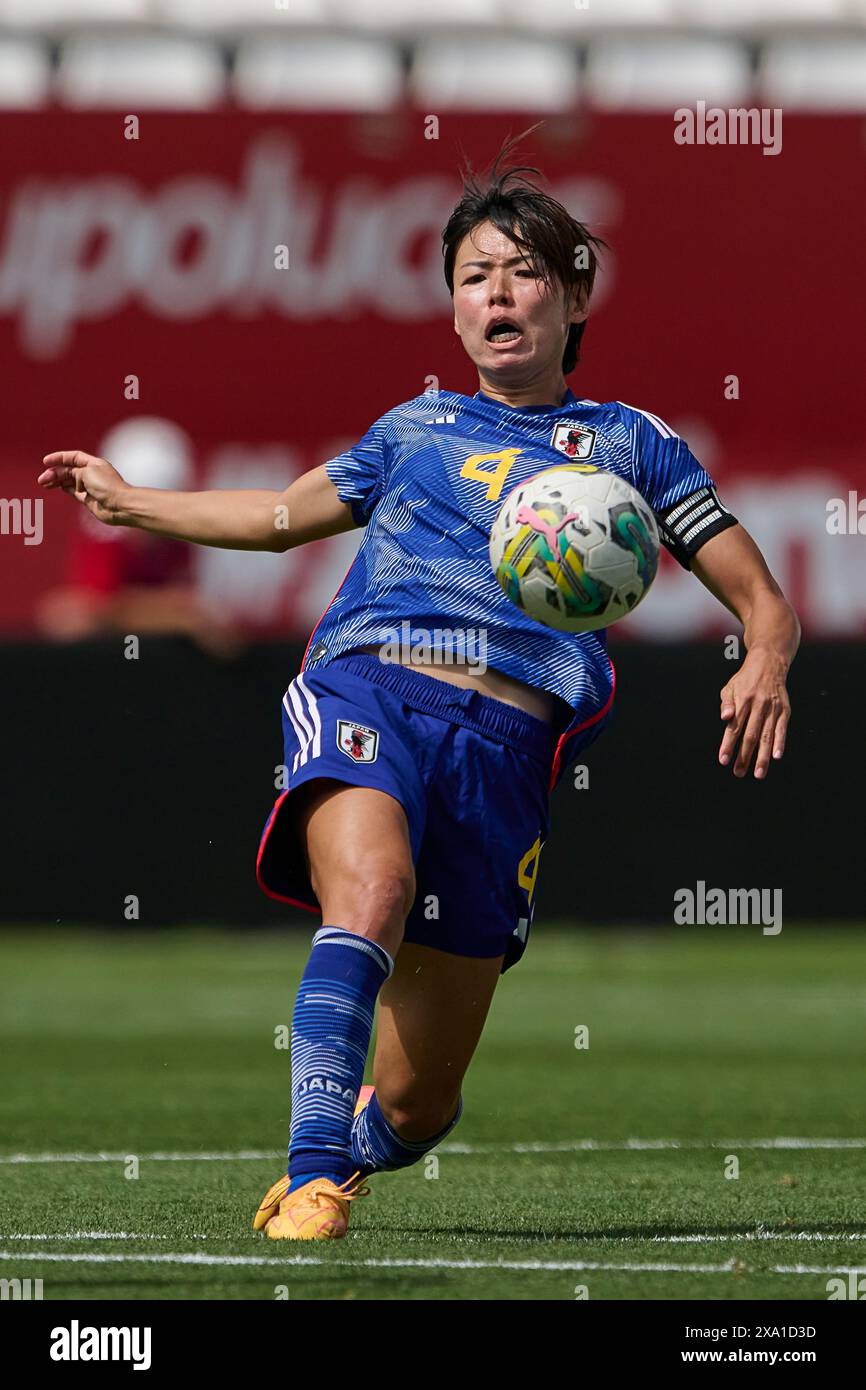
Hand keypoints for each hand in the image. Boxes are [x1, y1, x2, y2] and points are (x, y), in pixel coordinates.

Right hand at [37, 450, 127, 524]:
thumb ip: (74, 473)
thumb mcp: (87, 472)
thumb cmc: (108, 487)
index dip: (59, 458)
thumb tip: (68, 480)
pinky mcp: (88, 499)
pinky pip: (73, 492)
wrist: (120, 505)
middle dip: (55, 473)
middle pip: (69, 470)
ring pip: (69, 481)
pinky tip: (56, 487)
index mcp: (94, 463)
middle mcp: (92, 474)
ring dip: (56, 481)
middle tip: (42, 479)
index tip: (46, 461)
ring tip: (44, 484)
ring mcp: (90, 487)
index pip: (73, 457)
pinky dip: (64, 489)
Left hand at [719, 646, 790, 778]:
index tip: (723, 760)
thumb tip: (724, 718)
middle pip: (750, 735)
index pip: (734, 727)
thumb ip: (726, 704)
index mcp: (742, 701)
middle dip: (744, 756)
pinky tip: (777, 756)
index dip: (728, 745)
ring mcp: (772, 709)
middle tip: (739, 773)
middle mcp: (758, 706)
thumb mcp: (729, 688)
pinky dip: (780, 743)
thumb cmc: (745, 680)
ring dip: (763, 756)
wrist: (769, 663)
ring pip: (767, 736)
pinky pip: (782, 729)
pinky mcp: (784, 711)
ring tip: (758, 773)